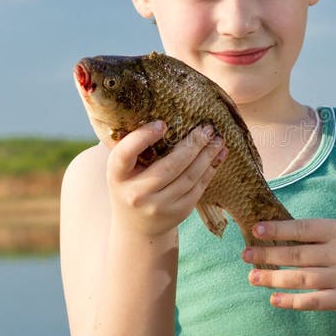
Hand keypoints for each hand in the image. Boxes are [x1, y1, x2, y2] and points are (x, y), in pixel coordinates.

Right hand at [106, 121, 226, 236]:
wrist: (137, 226)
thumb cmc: (131, 184)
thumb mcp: (123, 168)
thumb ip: (133, 145)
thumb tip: (154, 110)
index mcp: (117, 176)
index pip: (125, 154)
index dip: (142, 138)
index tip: (162, 124)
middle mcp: (136, 194)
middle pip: (169, 166)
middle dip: (192, 145)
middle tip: (206, 128)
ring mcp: (158, 206)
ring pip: (189, 177)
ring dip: (207, 156)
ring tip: (217, 140)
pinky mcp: (178, 212)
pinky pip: (198, 188)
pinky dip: (210, 170)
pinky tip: (218, 156)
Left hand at [242, 218, 335, 310]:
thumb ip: (310, 232)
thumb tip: (268, 230)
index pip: (303, 229)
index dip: (278, 230)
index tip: (255, 230)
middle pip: (298, 255)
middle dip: (268, 255)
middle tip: (245, 255)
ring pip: (302, 279)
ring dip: (273, 279)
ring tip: (252, 277)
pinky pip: (313, 301)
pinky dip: (291, 301)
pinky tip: (273, 299)